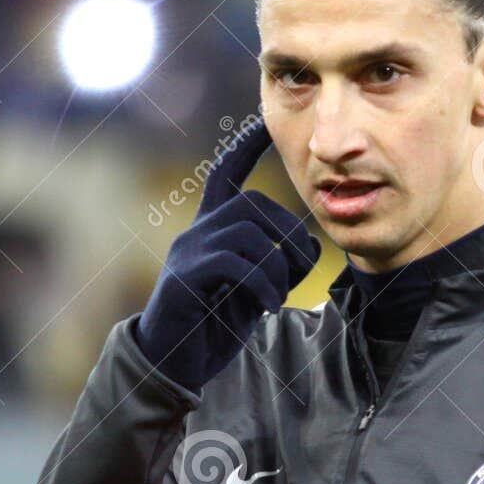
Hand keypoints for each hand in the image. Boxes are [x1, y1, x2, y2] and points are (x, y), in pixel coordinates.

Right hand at [135, 116, 321, 392]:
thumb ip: (277, 264)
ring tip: (278, 297)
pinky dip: (262, 285)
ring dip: (278, 266)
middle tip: (301, 267)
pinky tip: (267, 307)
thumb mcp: (254, 290)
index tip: (263, 121)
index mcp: (211, 229)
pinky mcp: (184, 278)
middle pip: (252, 203)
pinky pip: (234, 264)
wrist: (172, 362)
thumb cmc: (214, 324)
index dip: (245, 146)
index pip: (226, 173)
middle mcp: (196, 232)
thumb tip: (311, 246)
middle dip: (289, 232)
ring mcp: (187, 252)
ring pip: (247, 232)